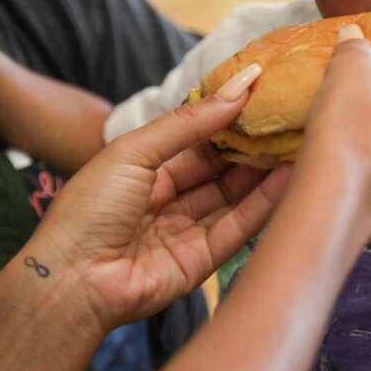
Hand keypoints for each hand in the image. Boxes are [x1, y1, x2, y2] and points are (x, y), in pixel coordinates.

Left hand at [33, 65, 290, 330]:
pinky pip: (237, 228)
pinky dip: (263, 204)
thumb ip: (188, 123)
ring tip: (299, 140)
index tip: (263, 92)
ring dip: (263, 171)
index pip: (195, 140)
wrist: (71, 280)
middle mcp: (167, 199)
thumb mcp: (134, 151)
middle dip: (251, 143)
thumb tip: (236, 89)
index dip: (226, 118)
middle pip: (219, 168)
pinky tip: (288, 177)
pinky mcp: (201, 262)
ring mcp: (185, 231)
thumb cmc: (89, 209)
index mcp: (144, 170)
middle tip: (289, 115)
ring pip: (233, 197)